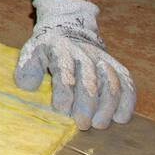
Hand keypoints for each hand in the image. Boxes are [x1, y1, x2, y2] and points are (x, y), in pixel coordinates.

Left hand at [14, 0, 135, 129]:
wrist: (68, 30)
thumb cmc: (47, 49)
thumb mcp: (31, 52)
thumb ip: (27, 68)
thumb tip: (27, 87)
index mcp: (60, 51)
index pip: (64, 72)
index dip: (64, 93)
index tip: (61, 109)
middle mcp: (84, 55)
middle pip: (89, 82)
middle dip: (86, 105)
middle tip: (82, 124)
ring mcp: (103, 61)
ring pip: (111, 84)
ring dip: (107, 107)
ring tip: (99, 124)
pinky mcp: (117, 68)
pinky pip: (128, 84)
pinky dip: (127, 102)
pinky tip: (119, 118)